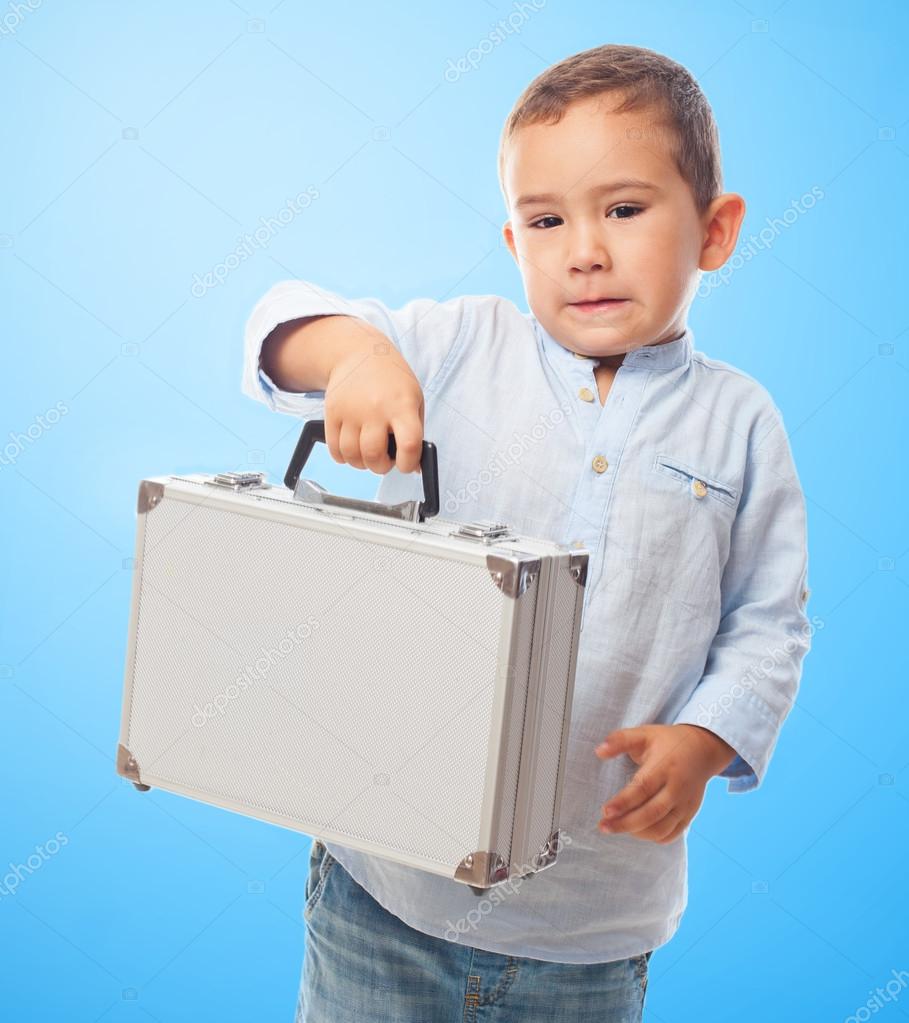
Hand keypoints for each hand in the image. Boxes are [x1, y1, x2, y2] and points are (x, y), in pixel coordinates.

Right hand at [325, 329, 424, 474]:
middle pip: (374, 455)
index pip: (409, 445)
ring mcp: (351, 411)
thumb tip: (414, 467)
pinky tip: (352, 449)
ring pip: (352, 455)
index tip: (406, 464)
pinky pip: (334, 449)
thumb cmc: (392, 379)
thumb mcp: (414, 399)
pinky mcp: (332, 412)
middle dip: (381, 466)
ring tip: (368, 454)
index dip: (408, 463)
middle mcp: (375, 408)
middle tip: (385, 459)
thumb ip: (415, 433)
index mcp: (402, 405)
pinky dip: (344, 457)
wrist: (359, 353)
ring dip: (362, 464)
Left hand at [593, 724, 737, 843]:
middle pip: (651, 813)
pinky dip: (653, 837)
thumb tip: (599, 751)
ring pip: (661, 828)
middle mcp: (677, 788)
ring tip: (616, 827)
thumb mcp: (644, 734)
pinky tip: (637, 831)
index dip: (623, 802)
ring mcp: (685, 804)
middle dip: (625, 824)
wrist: (702, 749)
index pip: (642, 789)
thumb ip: (620, 740)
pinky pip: (672, 834)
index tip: (605, 811)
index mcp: (664, 767)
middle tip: (604, 826)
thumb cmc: (667, 741)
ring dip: (637, 833)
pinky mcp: (689, 814)